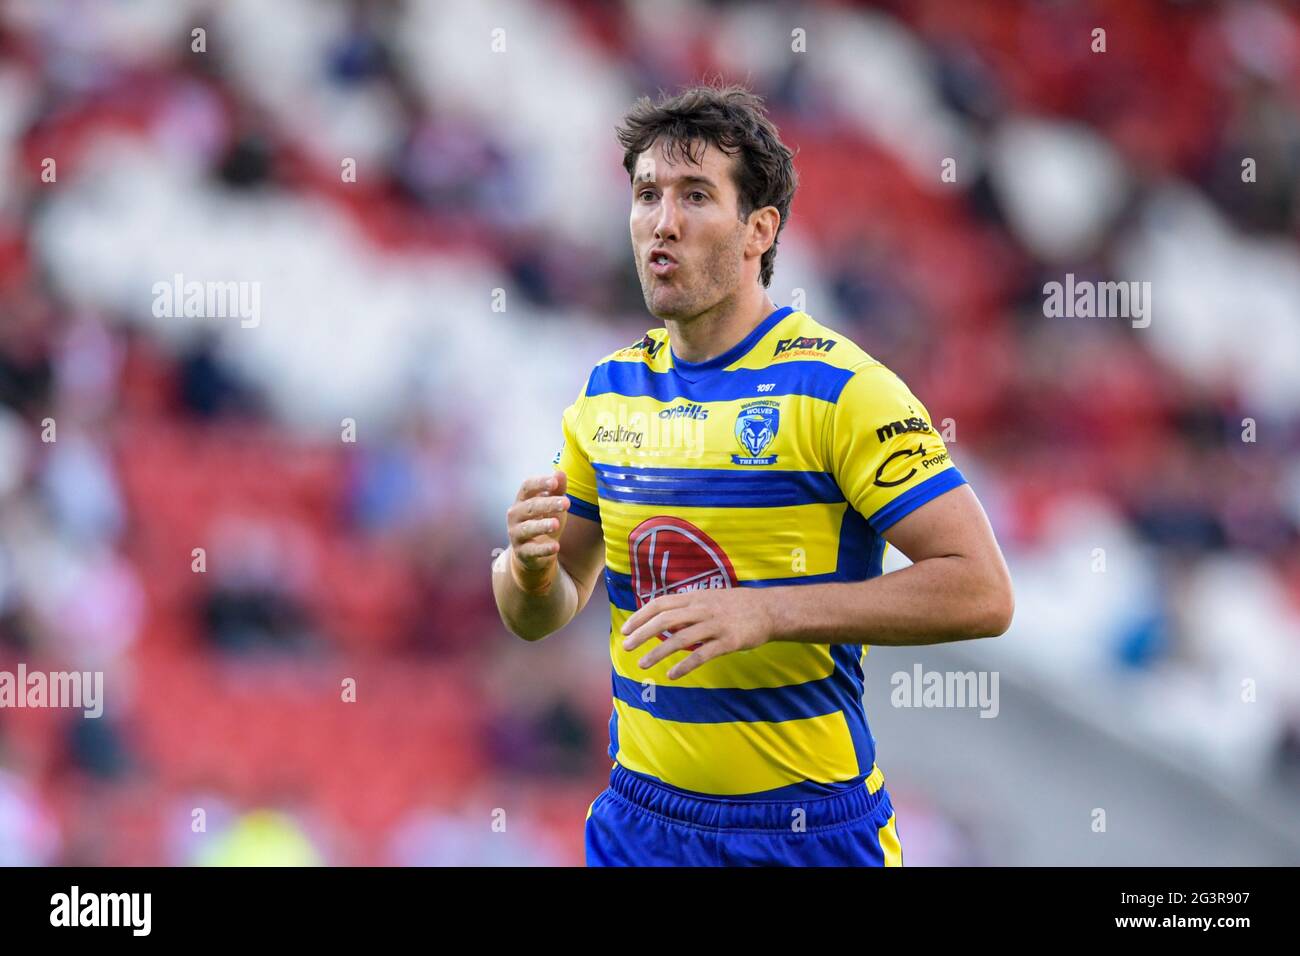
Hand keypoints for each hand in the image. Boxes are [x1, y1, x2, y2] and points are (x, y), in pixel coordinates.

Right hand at [506, 471, 570, 592]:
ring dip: (542, 525)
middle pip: (530, 507)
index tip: (555, 482)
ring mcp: (516, 534)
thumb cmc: (543, 522)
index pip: (527, 487)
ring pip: (528, 528)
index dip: (540, 483)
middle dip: (548, 504)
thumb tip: (560, 473)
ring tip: (557, 524)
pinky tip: (556, 547)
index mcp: (522, 500)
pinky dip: (544, 549)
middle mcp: (515, 516)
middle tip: (567, 503)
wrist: (532, 554)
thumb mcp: (552, 505)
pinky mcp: (522, 552)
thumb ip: (556, 490)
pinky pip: (532, 550)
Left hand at [619, 588, 774, 679]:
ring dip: (658, 652)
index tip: (626, 629)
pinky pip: (702, 654)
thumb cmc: (736, 605)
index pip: (661, 603)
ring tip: (643, 664)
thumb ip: (687, 608)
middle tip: (626, 647)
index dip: (641, 616)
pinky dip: (685, 665)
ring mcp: (715, 625)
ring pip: (680, 638)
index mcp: (695, 597)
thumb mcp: (710, 598)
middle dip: (642, 634)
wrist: (769, 609)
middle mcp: (702, 608)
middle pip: (665, 620)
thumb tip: (663, 620)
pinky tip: (672, 674)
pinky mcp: (728, 641)